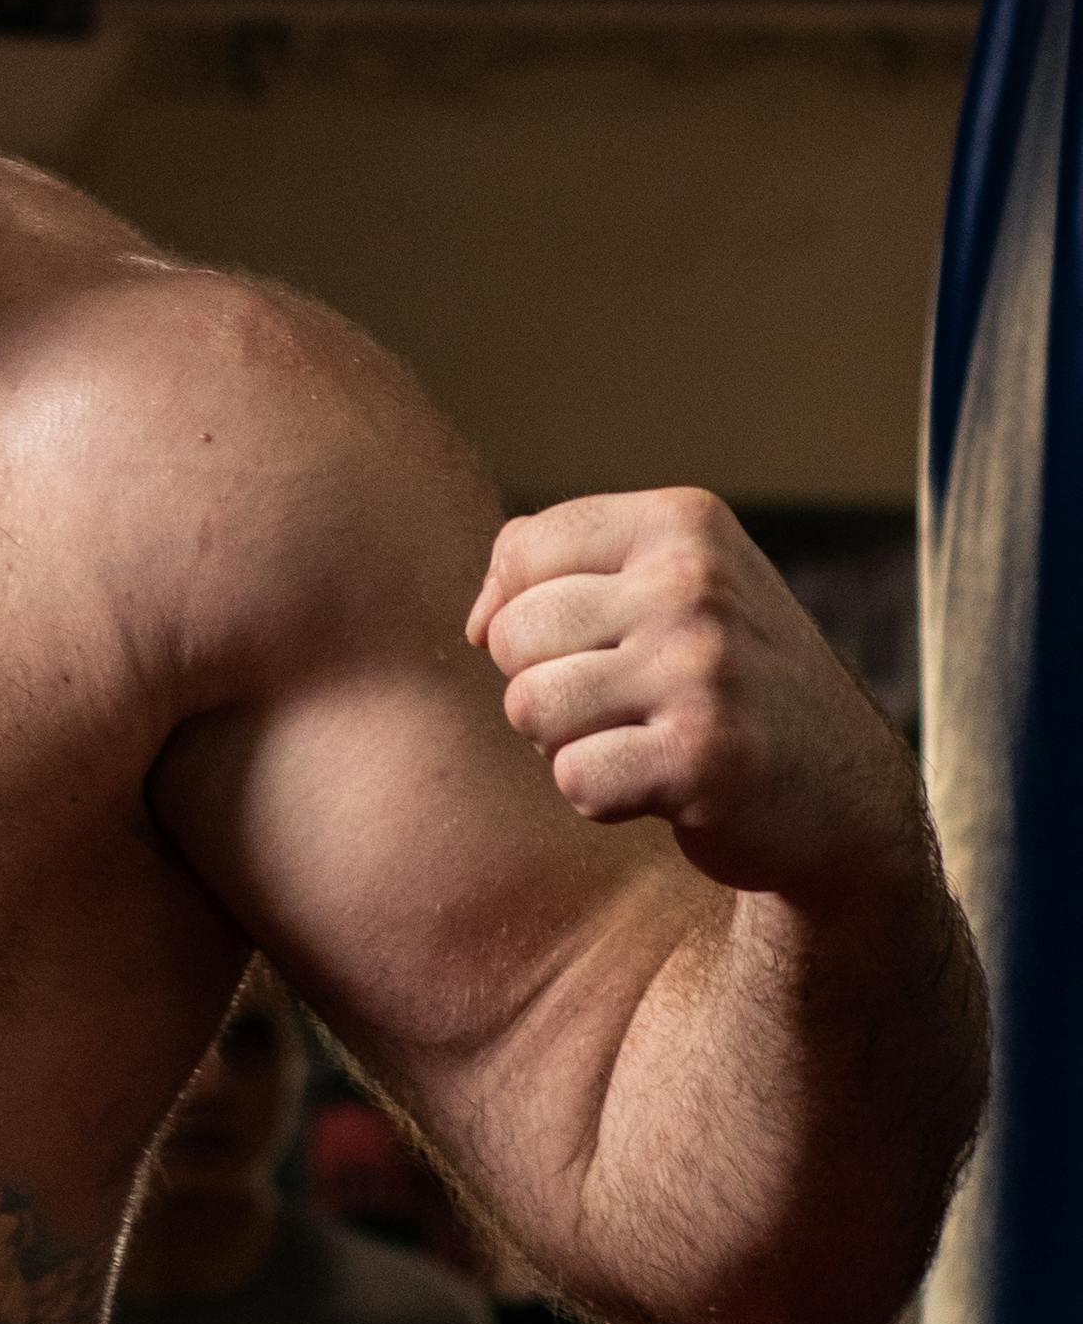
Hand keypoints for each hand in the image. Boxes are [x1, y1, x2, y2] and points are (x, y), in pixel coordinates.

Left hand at [468, 490, 915, 901]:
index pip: (521, 552)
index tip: (591, 648)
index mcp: (684, 523)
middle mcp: (694, 582)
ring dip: (568, 746)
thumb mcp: (671, 591)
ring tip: (641, 742)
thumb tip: (475, 621)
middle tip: (624, 707)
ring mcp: (702, 667)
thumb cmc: (730, 687)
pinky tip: (662, 788)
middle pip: (512, 636)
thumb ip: (563, 572)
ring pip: (529, 708)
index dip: (525, 616)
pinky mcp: (703, 756)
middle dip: (544, 687)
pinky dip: (602, 800)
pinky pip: (574, 779)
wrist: (848, 795)